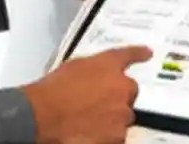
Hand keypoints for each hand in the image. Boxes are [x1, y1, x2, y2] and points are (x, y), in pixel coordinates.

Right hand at [23, 46, 152, 143]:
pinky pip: (117, 136)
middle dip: (115, 98)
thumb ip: (93, 68)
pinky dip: (106, 136)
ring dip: (111, 119)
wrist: (42, 116)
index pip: (128, 56)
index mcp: (109, 65)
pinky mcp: (118, 136)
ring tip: (86, 122)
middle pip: (128, 93)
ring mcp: (122, 113)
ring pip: (123, 117)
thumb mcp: (72, 68)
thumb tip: (96, 74)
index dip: (138, 53)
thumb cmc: (51, 92)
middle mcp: (121, 87)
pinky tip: (88, 133)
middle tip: (93, 105)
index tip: (146, 53)